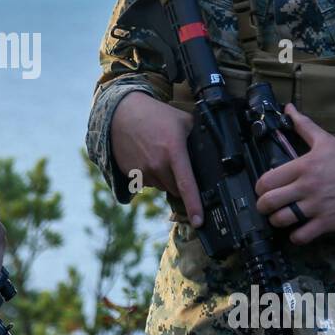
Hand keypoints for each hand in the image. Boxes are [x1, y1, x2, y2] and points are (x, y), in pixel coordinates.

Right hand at [110, 91, 202, 224]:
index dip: (194, 206)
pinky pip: (147, 183)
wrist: (121, 113)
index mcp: (173, 151)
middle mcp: (157, 165)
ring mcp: (142, 171)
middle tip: (176, 161)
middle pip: (176, 189)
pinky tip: (147, 156)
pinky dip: (151, 175)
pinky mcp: (131, 174)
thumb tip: (212, 152)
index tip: (199, 221)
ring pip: (162, 186)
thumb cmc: (155, 115)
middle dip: (180, 181)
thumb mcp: (183, 120)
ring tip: (159, 154)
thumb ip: (197, 137)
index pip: (186, 185)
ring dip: (165, 178)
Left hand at [254, 104, 334, 245]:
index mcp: (303, 167)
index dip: (260, 187)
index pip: (266, 180)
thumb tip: (288, 108)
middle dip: (263, 206)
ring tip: (281, 217)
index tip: (263, 189)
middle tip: (267, 206)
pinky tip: (297, 230)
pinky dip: (295, 236)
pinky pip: (302, 236)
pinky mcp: (328, 222)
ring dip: (277, 221)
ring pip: (282, 220)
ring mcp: (317, 206)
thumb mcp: (324, 140)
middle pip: (269, 202)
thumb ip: (303, 125)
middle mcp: (307, 187)